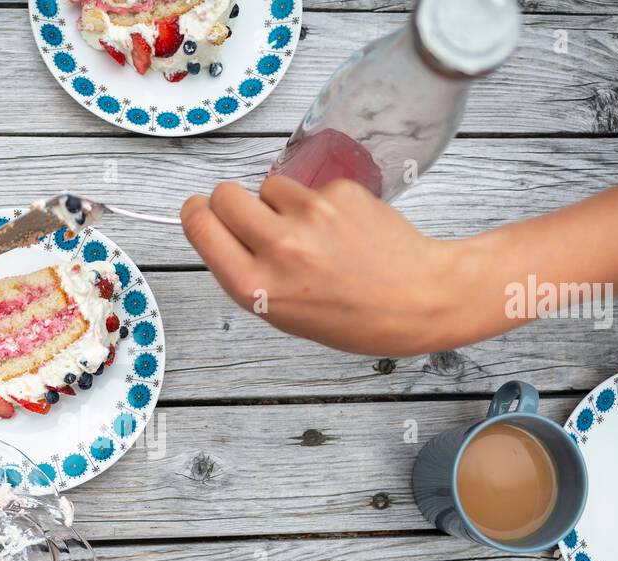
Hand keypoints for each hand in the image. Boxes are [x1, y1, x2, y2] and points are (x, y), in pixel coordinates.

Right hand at [180, 178, 488, 356]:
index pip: (200, 224)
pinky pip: (311, 187)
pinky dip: (321, 203)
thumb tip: (224, 231)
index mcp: (255, 286)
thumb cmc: (351, 317)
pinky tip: (344, 230)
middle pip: (224, 194)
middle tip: (253, 218)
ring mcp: (311, 216)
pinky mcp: (340, 192)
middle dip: (231, 201)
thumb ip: (248, 273)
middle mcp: (279, 247)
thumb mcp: (283, 313)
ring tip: (312, 233)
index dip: (198, 213)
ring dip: (280, 203)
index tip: (203, 211)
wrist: (419, 299)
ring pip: (269, 186)